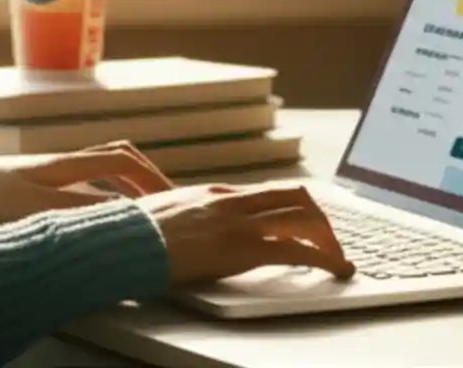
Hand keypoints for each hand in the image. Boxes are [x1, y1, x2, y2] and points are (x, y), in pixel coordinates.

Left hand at [0, 141, 175, 225]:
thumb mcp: (36, 206)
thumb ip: (81, 208)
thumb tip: (125, 211)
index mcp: (66, 165)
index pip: (121, 160)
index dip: (150, 178)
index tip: (170, 200)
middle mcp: (64, 163)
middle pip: (118, 157)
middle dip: (146, 176)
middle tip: (168, 202)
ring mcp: (52, 172)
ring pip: (102, 168)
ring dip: (128, 182)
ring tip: (146, 208)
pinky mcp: (40, 184)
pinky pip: (86, 181)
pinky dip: (106, 193)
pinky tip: (106, 213)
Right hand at [137, 181, 354, 284]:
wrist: (124, 241)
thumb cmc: (136, 233)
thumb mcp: (167, 214)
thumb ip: (188, 215)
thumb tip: (190, 224)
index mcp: (217, 193)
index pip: (271, 192)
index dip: (296, 208)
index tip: (308, 224)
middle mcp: (233, 201)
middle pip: (295, 196)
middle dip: (320, 219)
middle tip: (330, 242)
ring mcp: (239, 223)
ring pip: (303, 218)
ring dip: (328, 239)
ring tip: (339, 260)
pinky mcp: (241, 248)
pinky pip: (296, 251)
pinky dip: (323, 260)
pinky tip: (334, 270)